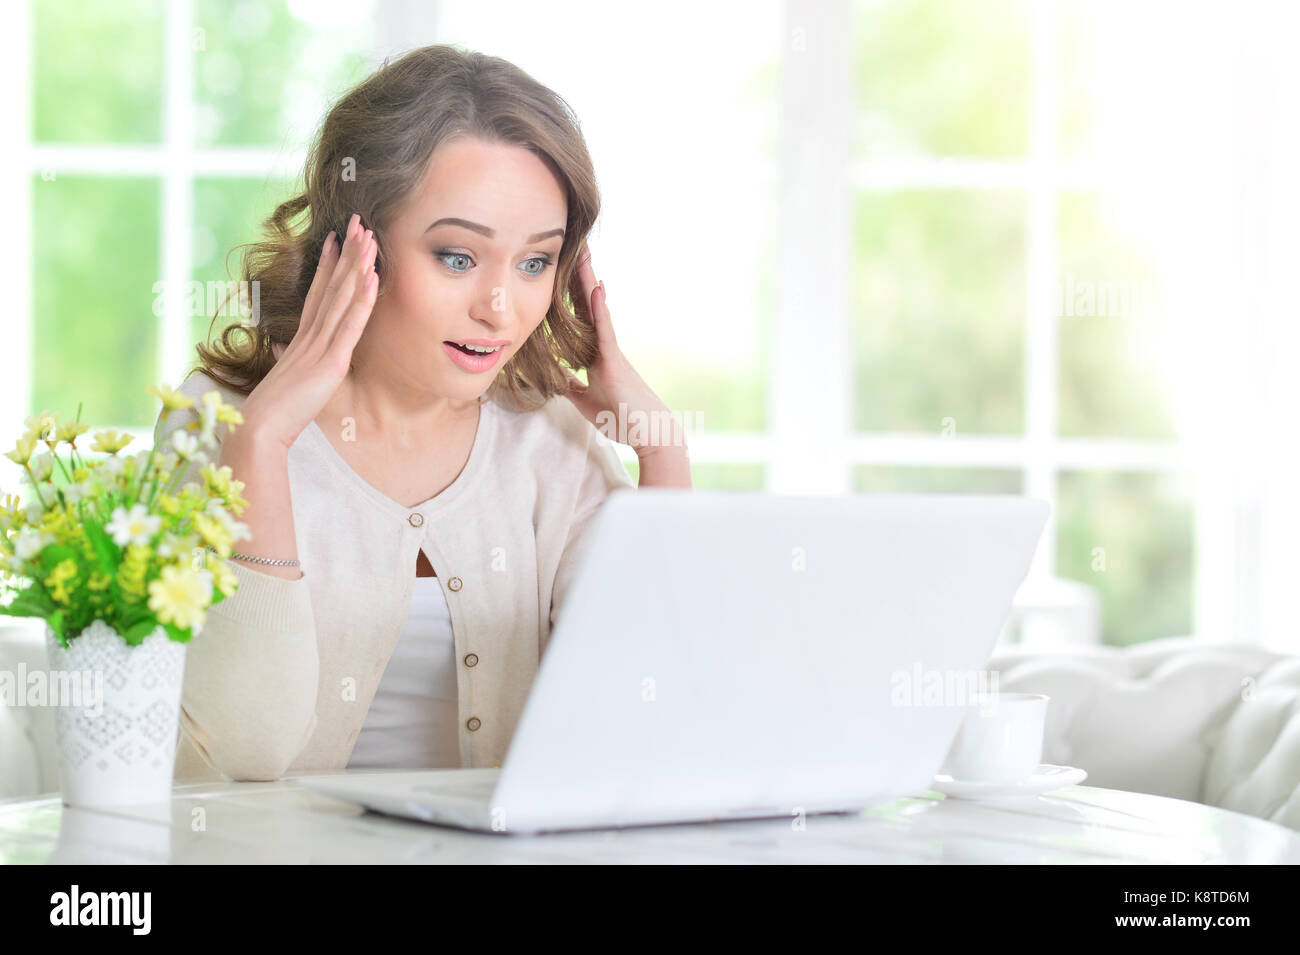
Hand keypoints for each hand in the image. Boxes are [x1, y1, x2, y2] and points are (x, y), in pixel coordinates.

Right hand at [241, 212, 377, 450]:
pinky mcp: (331, 361)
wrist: (260, 428)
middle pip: (332, 285)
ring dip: (357, 265)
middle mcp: (311, 334)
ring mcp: (320, 345)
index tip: (336, 240)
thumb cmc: (272, 410)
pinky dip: (362, 299)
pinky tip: (373, 277)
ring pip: (342, 297)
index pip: (318, 293)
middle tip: (357, 222)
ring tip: (368, 236)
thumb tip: (281, 349)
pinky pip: (350, 324)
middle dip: (347, 252)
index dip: (329, 265)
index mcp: (302, 338)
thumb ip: (286, 359)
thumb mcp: (283, 378)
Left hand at [564, 245, 678, 454]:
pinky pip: (607, 332)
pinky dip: (600, 310)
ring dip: (588, 282)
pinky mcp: (615, 363)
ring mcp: (611, 351)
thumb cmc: (621, 416)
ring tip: (582, 253)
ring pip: (597, 310)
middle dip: (579, 275)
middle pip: (588, 304)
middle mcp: (604, 345)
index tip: (562, 264)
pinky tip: (597, 289)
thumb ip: (568, 382)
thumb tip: (548, 372)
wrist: (649, 434)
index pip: (579, 315)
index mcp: (596, 352)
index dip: (571, 291)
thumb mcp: (583, 398)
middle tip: (573, 243)